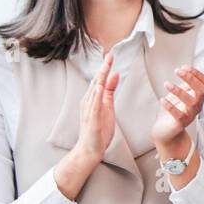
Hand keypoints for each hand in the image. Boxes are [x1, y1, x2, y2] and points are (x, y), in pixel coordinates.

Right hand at [55, 52, 119, 198]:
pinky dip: (96, 97)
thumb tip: (115, 74)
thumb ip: (110, 91)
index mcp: (93, 98)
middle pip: (96, 82)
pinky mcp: (92, 121)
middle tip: (110, 55)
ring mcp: (89, 111)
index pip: (100, 80)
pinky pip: (93, 107)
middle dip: (103, 69)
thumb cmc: (99, 128)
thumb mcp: (108, 106)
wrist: (90, 149)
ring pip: (94, 92)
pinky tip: (99, 88)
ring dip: (99, 79)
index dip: (106, 67)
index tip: (111, 55)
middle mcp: (88, 102)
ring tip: (106, 67)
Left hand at [152, 65, 203, 146]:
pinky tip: (162, 99)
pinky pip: (179, 115)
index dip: (197, 74)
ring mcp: (190, 115)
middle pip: (201, 91)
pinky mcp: (180, 123)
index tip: (185, 67)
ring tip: (167, 84)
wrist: (165, 132)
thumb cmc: (173, 111)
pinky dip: (170, 106)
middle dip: (191, 79)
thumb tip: (186, 71)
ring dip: (179, 91)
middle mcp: (197, 106)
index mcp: (198, 98)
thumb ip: (185, 85)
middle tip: (178, 71)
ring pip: (191, 102)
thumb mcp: (180, 95)